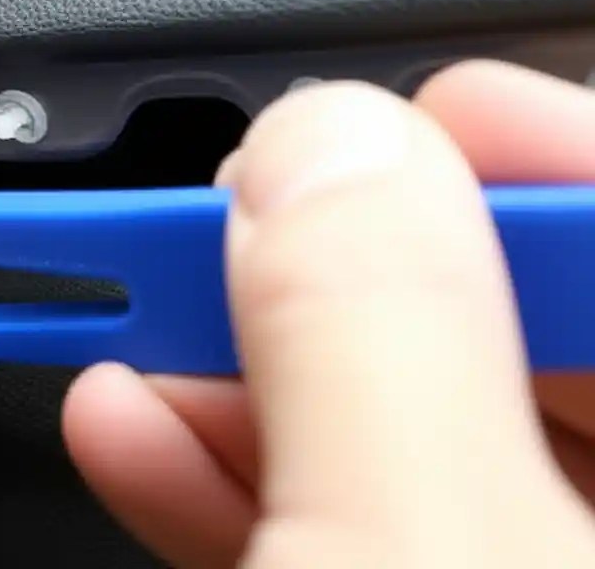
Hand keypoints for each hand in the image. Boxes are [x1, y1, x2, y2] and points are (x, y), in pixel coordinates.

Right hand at [64, 60, 594, 565]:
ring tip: (135, 340)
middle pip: (518, 335)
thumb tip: (322, 149)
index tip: (372, 125)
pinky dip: (234, 480)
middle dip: (341, 274)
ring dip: (248, 377)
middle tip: (232, 230)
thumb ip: (377, 327)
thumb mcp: (409, 551)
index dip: (515, 157)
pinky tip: (142, 437)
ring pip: (414, 443)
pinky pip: (346, 536)